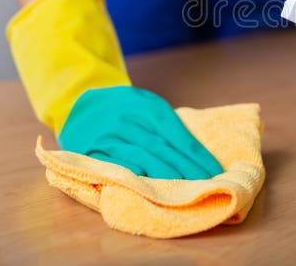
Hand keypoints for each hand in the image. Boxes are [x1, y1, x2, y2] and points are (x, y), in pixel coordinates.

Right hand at [58, 86, 222, 179]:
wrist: (80, 102)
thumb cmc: (125, 109)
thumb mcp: (148, 106)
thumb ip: (168, 126)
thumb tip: (197, 156)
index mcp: (149, 107)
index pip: (179, 135)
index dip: (198, 156)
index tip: (214, 173)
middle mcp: (129, 119)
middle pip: (163, 150)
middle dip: (186, 171)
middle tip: (204, 188)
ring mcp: (109, 136)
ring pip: (142, 159)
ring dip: (165, 179)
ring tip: (184, 194)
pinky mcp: (92, 152)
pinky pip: (117, 167)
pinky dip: (136, 179)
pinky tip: (151, 189)